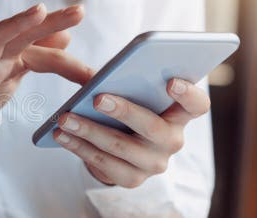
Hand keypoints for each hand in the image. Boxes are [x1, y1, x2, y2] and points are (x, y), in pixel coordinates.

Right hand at [0, 4, 94, 148]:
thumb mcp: (17, 73)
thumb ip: (40, 57)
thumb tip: (66, 36)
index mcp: (15, 54)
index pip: (46, 53)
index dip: (71, 60)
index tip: (98, 68)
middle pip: (25, 34)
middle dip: (51, 22)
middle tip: (79, 12)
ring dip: (16, 24)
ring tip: (39, 13)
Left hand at [53, 78, 210, 187]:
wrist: (119, 150)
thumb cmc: (128, 110)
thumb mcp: (133, 96)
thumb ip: (128, 84)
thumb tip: (101, 76)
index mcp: (179, 115)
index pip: (197, 105)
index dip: (188, 94)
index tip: (170, 81)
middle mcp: (172, 141)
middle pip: (153, 128)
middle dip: (124, 112)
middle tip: (98, 99)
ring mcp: (154, 164)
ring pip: (121, 147)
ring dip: (89, 131)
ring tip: (65, 118)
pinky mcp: (132, 179)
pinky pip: (103, 163)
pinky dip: (78, 147)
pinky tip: (60, 135)